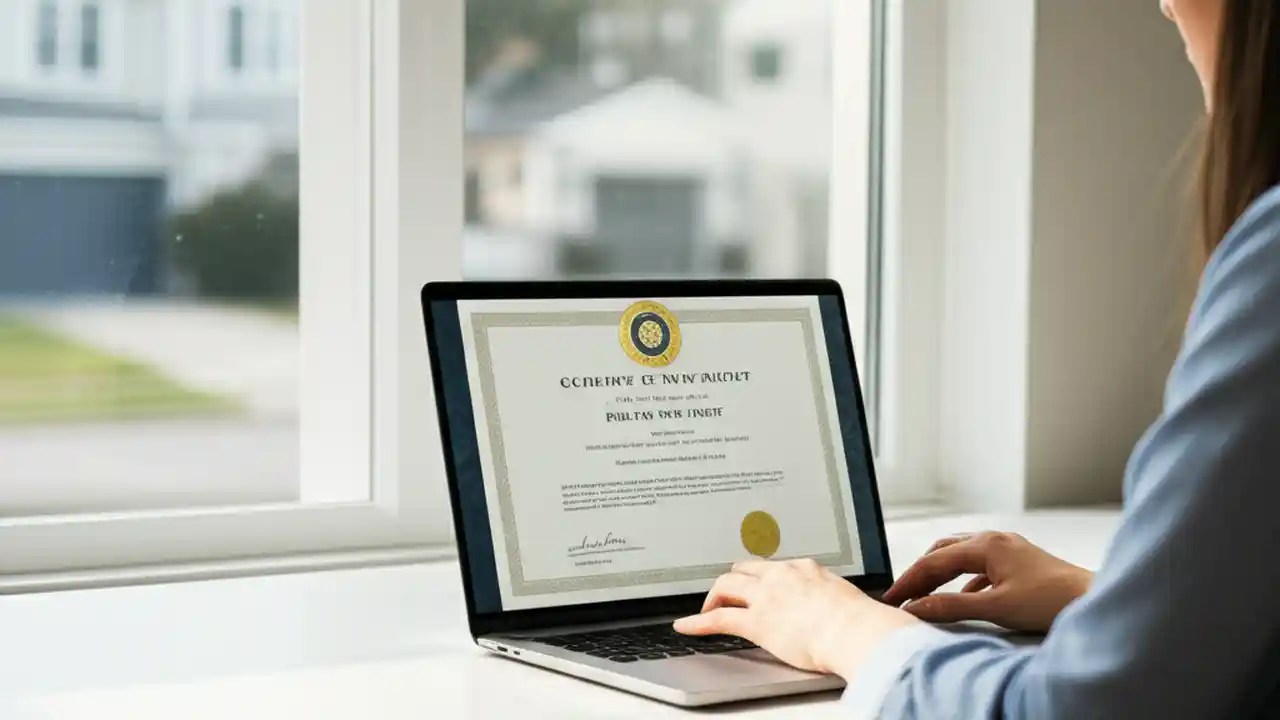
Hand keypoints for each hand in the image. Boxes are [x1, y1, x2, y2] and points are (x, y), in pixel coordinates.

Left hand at [673, 559, 918, 679]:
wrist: (858, 632)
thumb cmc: (860, 622)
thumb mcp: (845, 598)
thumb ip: (832, 597)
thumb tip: (840, 607)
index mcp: (805, 568)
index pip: (773, 566)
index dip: (760, 576)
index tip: (757, 583)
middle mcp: (782, 576)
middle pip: (744, 568)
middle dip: (733, 580)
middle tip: (727, 593)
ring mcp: (766, 597)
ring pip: (726, 585)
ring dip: (714, 596)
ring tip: (707, 609)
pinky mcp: (756, 622)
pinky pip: (718, 619)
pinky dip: (697, 623)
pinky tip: (686, 626)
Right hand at [883, 531, 1091, 632]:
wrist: (1094, 601)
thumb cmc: (1052, 601)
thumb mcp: (996, 607)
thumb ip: (953, 606)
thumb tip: (918, 607)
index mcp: (986, 545)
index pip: (934, 561)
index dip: (909, 580)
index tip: (892, 597)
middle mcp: (995, 540)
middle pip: (944, 551)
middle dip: (921, 573)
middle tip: (904, 594)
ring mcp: (1009, 549)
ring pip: (961, 556)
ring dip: (941, 574)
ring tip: (926, 594)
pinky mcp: (1019, 562)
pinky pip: (980, 566)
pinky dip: (963, 580)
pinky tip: (964, 597)